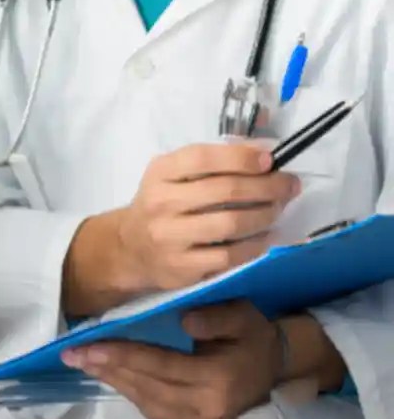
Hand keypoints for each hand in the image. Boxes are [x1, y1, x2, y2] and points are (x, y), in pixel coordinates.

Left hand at [63, 301, 281, 418]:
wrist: (270, 369)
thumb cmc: (251, 337)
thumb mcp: (242, 315)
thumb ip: (215, 316)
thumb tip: (183, 320)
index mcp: (220, 380)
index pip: (161, 365)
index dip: (122, 355)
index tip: (87, 347)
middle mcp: (207, 410)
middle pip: (145, 386)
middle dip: (106, 368)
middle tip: (71, 353)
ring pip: (143, 400)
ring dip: (112, 380)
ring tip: (84, 361)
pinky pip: (151, 410)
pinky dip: (130, 391)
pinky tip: (111, 374)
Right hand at [113, 143, 299, 291]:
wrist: (130, 248)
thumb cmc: (161, 205)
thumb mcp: (171, 175)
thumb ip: (210, 162)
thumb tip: (262, 151)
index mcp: (160, 174)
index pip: (202, 159)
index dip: (240, 157)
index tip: (269, 160)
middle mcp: (161, 203)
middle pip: (224, 191)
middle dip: (266, 186)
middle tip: (288, 185)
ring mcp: (170, 237)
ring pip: (230, 224)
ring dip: (265, 215)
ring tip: (278, 209)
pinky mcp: (182, 266)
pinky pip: (229, 256)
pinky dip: (255, 246)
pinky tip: (265, 237)